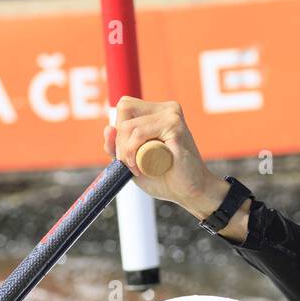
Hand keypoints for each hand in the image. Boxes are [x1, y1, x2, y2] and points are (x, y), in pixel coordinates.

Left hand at [104, 97, 228, 218]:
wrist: (191, 193)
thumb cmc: (165, 179)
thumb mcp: (133, 162)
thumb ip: (118, 147)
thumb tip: (108, 129)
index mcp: (159, 112)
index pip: (125, 107)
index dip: (119, 131)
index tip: (127, 155)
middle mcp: (167, 109)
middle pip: (125, 109)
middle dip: (119, 141)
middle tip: (129, 164)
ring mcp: (172, 115)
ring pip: (129, 126)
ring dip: (125, 151)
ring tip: (136, 168)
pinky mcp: (175, 126)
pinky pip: (139, 134)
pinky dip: (132, 152)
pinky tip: (140, 167)